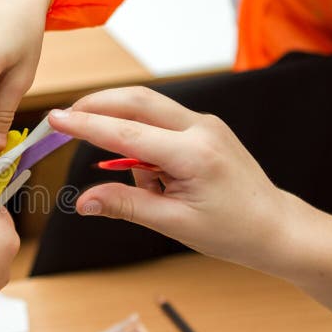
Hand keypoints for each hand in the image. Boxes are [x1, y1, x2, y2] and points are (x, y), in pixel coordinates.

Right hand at [47, 87, 289, 270]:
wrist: (276, 227)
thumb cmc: (232, 230)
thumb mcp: (173, 223)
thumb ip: (124, 205)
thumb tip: (83, 202)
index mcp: (194, 154)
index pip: (126, 133)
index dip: (85, 125)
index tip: (55, 119)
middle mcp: (201, 128)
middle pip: (136, 100)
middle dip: (96, 106)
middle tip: (65, 121)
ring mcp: (204, 123)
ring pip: (146, 108)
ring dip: (122, 130)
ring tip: (146, 185)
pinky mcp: (202, 126)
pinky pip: (160, 123)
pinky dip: (142, 142)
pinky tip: (157, 178)